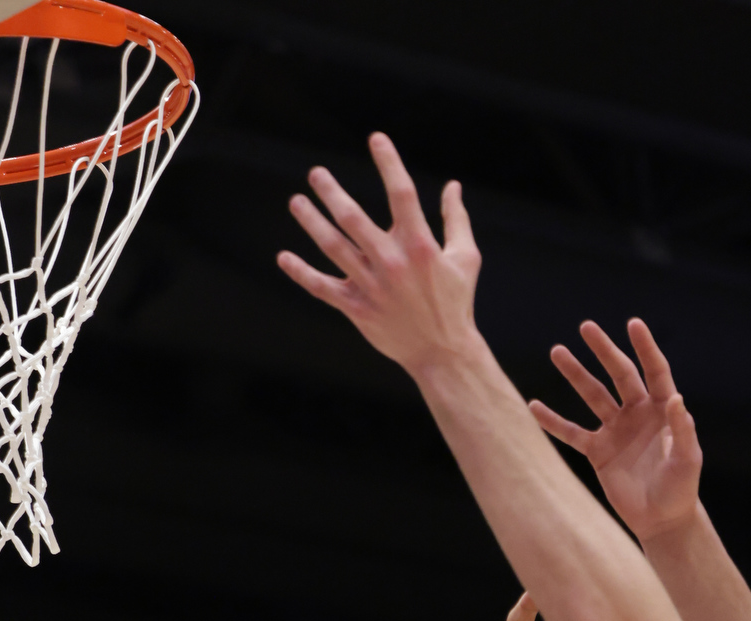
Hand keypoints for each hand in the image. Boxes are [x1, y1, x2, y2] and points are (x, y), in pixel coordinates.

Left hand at [278, 134, 480, 380]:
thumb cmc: (456, 303)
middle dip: (332, 192)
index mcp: (420, 244)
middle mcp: (392, 262)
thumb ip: (456, 219)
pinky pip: (323, 289)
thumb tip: (453, 185)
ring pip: (334, 248)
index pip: (402, 193)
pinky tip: (284, 257)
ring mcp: (371, 286)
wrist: (442, 352)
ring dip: (312, 223)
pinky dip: (302, 274)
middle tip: (315, 172)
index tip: (376, 138)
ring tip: (296, 202)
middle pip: (354, 218)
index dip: (389, 162)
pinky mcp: (358, 309)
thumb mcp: (466, 258)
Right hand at [529, 318, 701, 542]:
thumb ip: (682, 429)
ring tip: (556, 351)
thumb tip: (675, 398)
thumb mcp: (688, 458)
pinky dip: (553, 422)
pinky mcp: (598, 451)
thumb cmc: (681, 488)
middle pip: (619, 374)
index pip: (654, 370)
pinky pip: (572, 433)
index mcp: (662, 409)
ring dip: (575, 374)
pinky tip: (534, 407)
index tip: (632, 324)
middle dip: (603, 350)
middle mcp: (638, 413)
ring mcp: (615, 430)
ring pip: (592, 395)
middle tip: (586, 327)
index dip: (645, 348)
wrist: (661, 519)